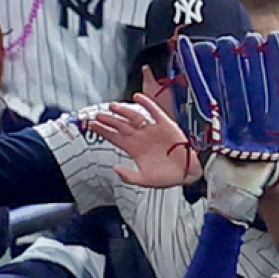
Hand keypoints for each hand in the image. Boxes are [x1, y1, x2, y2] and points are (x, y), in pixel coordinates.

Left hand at [86, 67, 200, 187]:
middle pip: (121, 126)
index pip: (115, 137)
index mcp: (134, 149)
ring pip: (134, 117)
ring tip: (112, 106)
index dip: (103, 131)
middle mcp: (141, 137)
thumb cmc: (167, 177)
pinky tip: (137, 97)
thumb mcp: (145, 180)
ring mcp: (152, 130)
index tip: (92, 125)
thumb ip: (129, 176)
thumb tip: (116, 169)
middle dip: (109, 120)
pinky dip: (146, 103)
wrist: (187, 173)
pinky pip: (154, 111)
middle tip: (98, 115)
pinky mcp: (165, 125)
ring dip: (123, 111)